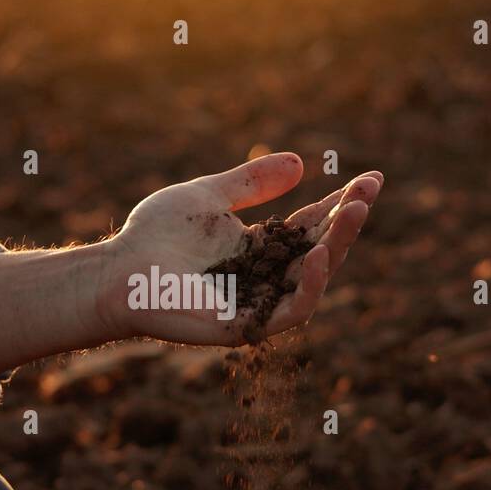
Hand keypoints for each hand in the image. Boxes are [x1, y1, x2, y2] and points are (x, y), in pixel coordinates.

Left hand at [103, 153, 381, 344]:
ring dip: (339, 246)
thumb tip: (302, 162)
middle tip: (367, 193)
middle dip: (348, 221)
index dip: (343, 203)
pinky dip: (312, 285)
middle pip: (321, 249)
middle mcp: (266, 276)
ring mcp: (258, 302)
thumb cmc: (154, 235)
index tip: (372, 178)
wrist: (119, 271)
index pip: (312, 224)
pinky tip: (320, 255)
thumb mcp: (209, 195)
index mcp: (261, 247)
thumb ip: (252, 183)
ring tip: (353, 213)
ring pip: (315, 280)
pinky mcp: (247, 326)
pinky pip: (292, 311)